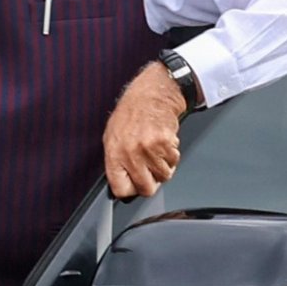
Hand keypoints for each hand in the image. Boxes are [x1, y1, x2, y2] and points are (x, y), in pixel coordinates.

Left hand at [103, 62, 184, 197]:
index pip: (121, 189)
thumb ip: (116, 161)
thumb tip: (122, 183)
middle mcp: (130, 153)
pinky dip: (172, 154)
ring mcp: (148, 149)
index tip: (135, 185)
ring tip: (156, 150)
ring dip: (164, 166)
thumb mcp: (112, 136)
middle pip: (146, 189)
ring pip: (164, 176)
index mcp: (113, 153)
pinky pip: (174, 161)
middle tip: (151, 171)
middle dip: (151, 182)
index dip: (131, 190)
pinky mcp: (165, 143)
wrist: (151, 94)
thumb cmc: (130, 113)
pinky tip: (164, 142)